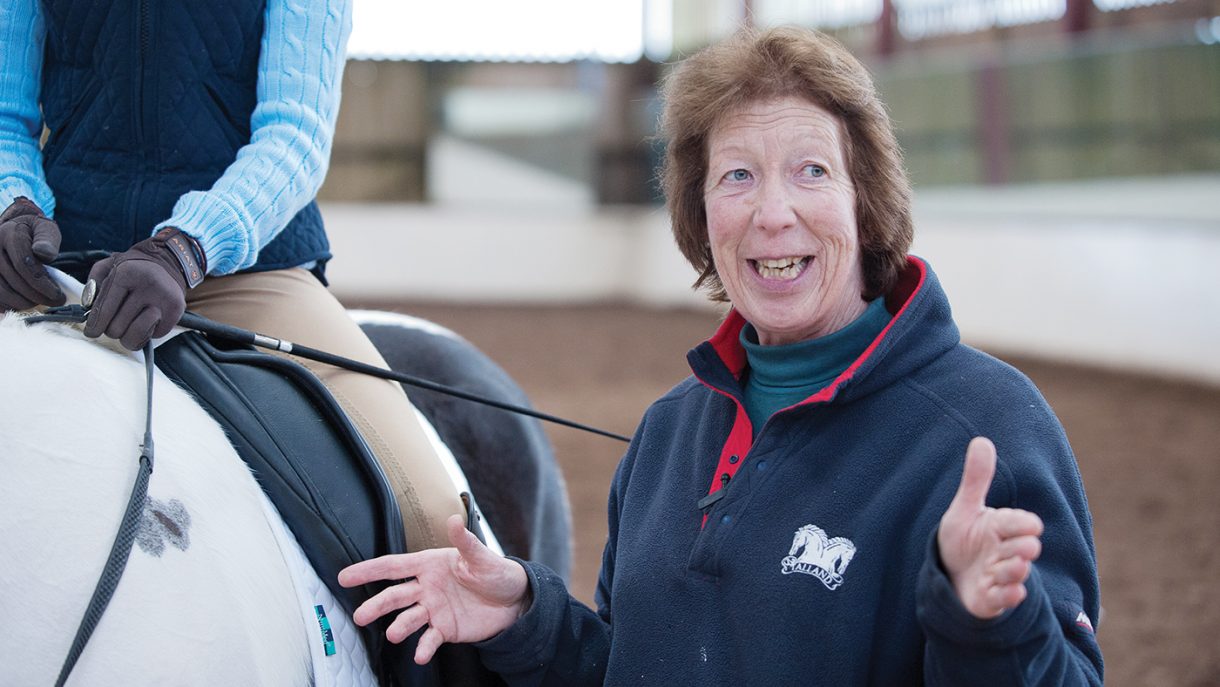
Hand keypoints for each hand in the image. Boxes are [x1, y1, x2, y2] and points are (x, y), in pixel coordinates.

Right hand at [0, 197, 65, 310]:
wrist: (14, 230)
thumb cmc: (34, 233)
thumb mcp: (45, 229)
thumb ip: (47, 240)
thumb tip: (44, 252)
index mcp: (9, 234)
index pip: (24, 264)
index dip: (42, 283)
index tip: (57, 294)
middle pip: (14, 280)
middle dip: (37, 295)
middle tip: (55, 302)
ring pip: (2, 292)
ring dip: (24, 302)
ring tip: (41, 301)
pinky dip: (9, 305)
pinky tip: (25, 304)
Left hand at [84, 227, 203, 349]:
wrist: (168, 262)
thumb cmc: (134, 269)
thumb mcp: (109, 267)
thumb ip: (93, 285)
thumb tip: (88, 309)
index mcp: (127, 273)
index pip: (104, 310)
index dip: (94, 326)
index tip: (92, 332)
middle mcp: (147, 285)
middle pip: (116, 327)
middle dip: (112, 329)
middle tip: (115, 323)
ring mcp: (164, 299)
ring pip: (134, 335)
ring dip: (128, 336)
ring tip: (128, 326)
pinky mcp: (176, 310)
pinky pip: (153, 336)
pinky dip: (146, 333)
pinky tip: (146, 321)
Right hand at [338, 514, 530, 664]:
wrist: (514, 601)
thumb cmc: (496, 572)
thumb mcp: (482, 556)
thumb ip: (465, 542)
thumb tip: (453, 520)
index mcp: (430, 565)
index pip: (394, 566)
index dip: (369, 570)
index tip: (345, 576)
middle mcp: (426, 588)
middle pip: (394, 596)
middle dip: (376, 605)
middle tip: (360, 615)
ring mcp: (434, 609)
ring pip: (408, 618)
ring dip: (399, 627)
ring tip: (393, 634)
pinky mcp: (444, 629)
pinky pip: (430, 639)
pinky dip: (424, 647)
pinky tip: (420, 654)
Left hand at [937, 437, 1043, 618]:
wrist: (951, 576)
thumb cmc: (963, 540)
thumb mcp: (965, 509)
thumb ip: (976, 479)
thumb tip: (982, 440)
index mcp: (1001, 527)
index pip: (1020, 522)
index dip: (1024, 524)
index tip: (1030, 525)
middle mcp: (1005, 551)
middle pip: (1024, 548)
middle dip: (1023, 548)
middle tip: (1021, 549)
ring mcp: (1000, 575)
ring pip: (1016, 572)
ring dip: (1014, 570)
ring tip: (1008, 567)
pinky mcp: (992, 598)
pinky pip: (1005, 598)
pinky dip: (1009, 595)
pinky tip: (1010, 591)